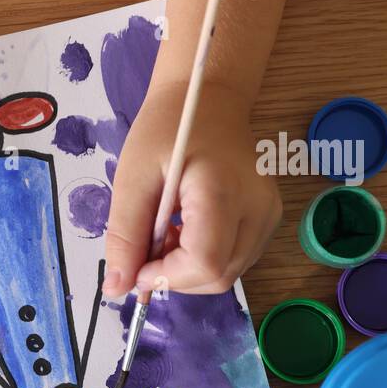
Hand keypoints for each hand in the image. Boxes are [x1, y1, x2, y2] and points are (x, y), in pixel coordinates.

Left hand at [102, 80, 281, 295]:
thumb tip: (117, 288)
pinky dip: (205, 260)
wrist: (208, 99)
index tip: (137, 265)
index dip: (165, 277)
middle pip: (219, 277)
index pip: (205, 263)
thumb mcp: (132, 177)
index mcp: (223, 190)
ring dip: (188, 270)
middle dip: (174, 277)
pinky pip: (235, 259)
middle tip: (147, 248)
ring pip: (228, 275)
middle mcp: (259, 207)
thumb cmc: (168, 129)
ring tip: (167, 233)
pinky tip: (186, 231)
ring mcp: (269, 214)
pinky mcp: (269, 218)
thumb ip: (124, 235)